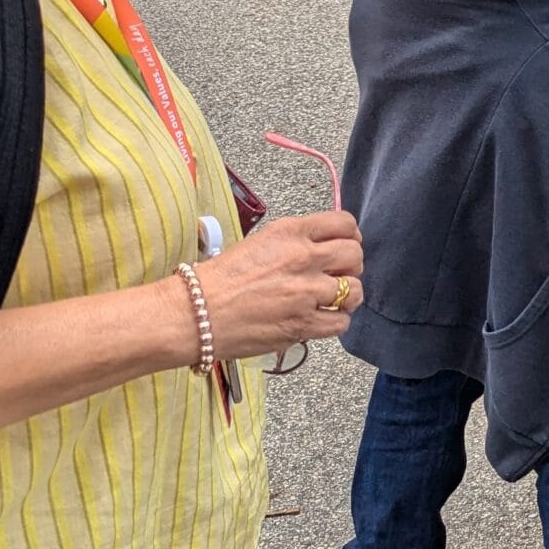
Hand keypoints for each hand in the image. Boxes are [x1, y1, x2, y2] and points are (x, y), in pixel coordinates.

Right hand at [192, 210, 363, 359]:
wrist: (194, 313)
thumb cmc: (219, 279)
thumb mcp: (260, 243)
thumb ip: (294, 242)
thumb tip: (323, 248)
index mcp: (290, 233)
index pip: (344, 224)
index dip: (349, 236)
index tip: (345, 244)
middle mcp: (303, 258)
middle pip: (354, 255)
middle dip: (351, 266)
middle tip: (339, 275)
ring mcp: (305, 293)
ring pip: (354, 290)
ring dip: (347, 296)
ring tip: (331, 300)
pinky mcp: (302, 324)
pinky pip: (341, 322)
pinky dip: (336, 321)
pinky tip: (321, 319)